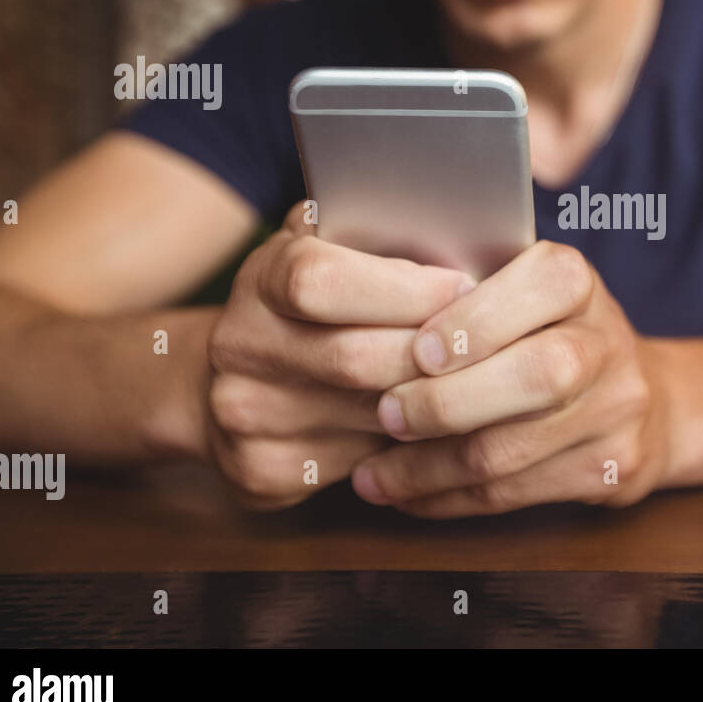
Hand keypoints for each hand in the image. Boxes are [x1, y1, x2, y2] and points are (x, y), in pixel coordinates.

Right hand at [205, 201, 473, 509]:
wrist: (214, 387)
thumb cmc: (305, 307)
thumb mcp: (324, 250)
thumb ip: (372, 234)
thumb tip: (459, 230)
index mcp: (260, 280)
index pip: (322, 282)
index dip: (404, 289)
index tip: (465, 287)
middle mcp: (240, 347)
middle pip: (357, 359)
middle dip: (435, 354)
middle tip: (488, 345)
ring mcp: (247, 415)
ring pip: (371, 417)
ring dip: (434, 402)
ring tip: (475, 380)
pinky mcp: (263, 472)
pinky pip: (364, 464)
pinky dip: (412, 446)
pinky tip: (435, 425)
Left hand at [350, 241, 669, 517]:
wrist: (641, 396)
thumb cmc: (540, 333)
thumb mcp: (512, 290)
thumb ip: (456, 295)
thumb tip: (364, 307)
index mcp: (576, 281)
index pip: (539, 289)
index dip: (476, 323)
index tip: (417, 351)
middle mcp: (607, 341)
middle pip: (538, 376)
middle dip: (447, 403)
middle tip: (385, 416)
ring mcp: (617, 408)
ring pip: (513, 449)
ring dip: (429, 468)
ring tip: (373, 475)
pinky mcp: (611, 469)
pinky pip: (515, 494)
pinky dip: (450, 499)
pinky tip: (410, 494)